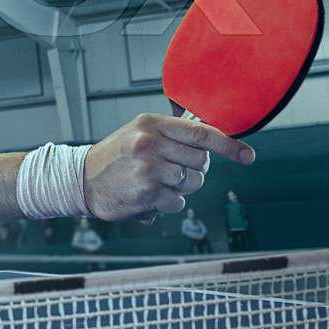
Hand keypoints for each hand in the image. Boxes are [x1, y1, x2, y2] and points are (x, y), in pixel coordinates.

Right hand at [82, 114, 252, 220]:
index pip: (201, 133)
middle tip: (174, 172)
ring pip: (192, 183)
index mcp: (151, 124)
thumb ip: (172, 134)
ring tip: (157, 184)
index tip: (247, 156)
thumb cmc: (116, 157)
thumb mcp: (139, 133)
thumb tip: (212, 140)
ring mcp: (149, 168)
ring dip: (180, 189)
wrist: (81, 179)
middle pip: (201, 162)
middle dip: (194, 171)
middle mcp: (150, 143)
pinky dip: (168, 203)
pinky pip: (178, 202)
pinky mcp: (147, 193)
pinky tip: (149, 196)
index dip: (229, 146)